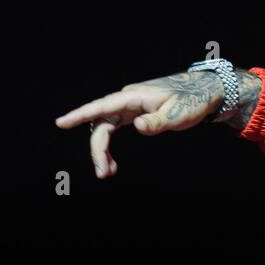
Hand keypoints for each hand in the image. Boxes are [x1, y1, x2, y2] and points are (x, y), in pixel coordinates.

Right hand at [54, 71, 222, 177]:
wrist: (203, 92)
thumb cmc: (191, 100)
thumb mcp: (178, 113)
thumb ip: (157, 121)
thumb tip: (136, 125)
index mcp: (134, 96)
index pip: (102, 106)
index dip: (80, 114)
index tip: (61, 123)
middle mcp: (127, 99)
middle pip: (100, 123)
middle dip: (97, 148)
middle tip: (102, 172)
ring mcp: (129, 106)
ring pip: (105, 128)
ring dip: (102, 150)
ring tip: (106, 172)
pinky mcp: (133, 113)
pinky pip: (114, 129)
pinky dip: (110, 146)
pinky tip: (113, 163)